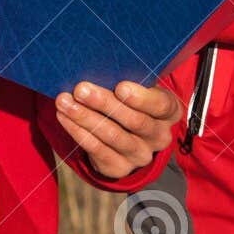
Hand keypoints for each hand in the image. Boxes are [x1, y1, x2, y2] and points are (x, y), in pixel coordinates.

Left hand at [54, 80, 181, 179]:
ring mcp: (140, 155)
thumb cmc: (134, 100)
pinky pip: (97, 151)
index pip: (160, 105)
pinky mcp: (119, 168)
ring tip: (64, 101)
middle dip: (104, 103)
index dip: (141, 98)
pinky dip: (78, 132)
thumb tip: (102, 64)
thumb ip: (132, 79)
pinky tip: (64, 117)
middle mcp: (159, 137)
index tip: (120, 86)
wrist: (132, 137)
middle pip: (133, 121)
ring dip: (85, 117)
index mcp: (170, 112)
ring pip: (112, 136)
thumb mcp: (142, 88)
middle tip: (81, 89)